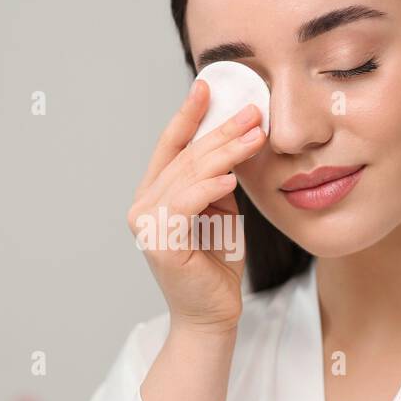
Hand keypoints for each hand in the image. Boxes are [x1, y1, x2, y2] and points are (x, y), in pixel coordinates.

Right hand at [127, 79, 266, 334]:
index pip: (170, 146)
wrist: (213, 314)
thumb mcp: (220, 213)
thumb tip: (233, 146)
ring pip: (190, 175)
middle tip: (253, 112)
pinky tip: (231, 178)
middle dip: (222, 131)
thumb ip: (216, 182)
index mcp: (154, 195)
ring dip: (225, 153)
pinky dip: (209, 188)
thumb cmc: (216, 265)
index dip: (188, 115)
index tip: (207, 85)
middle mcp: (144, 206)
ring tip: (256, 136)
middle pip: (186, 157)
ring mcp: (148, 224)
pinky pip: (187, 204)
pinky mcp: (161, 243)